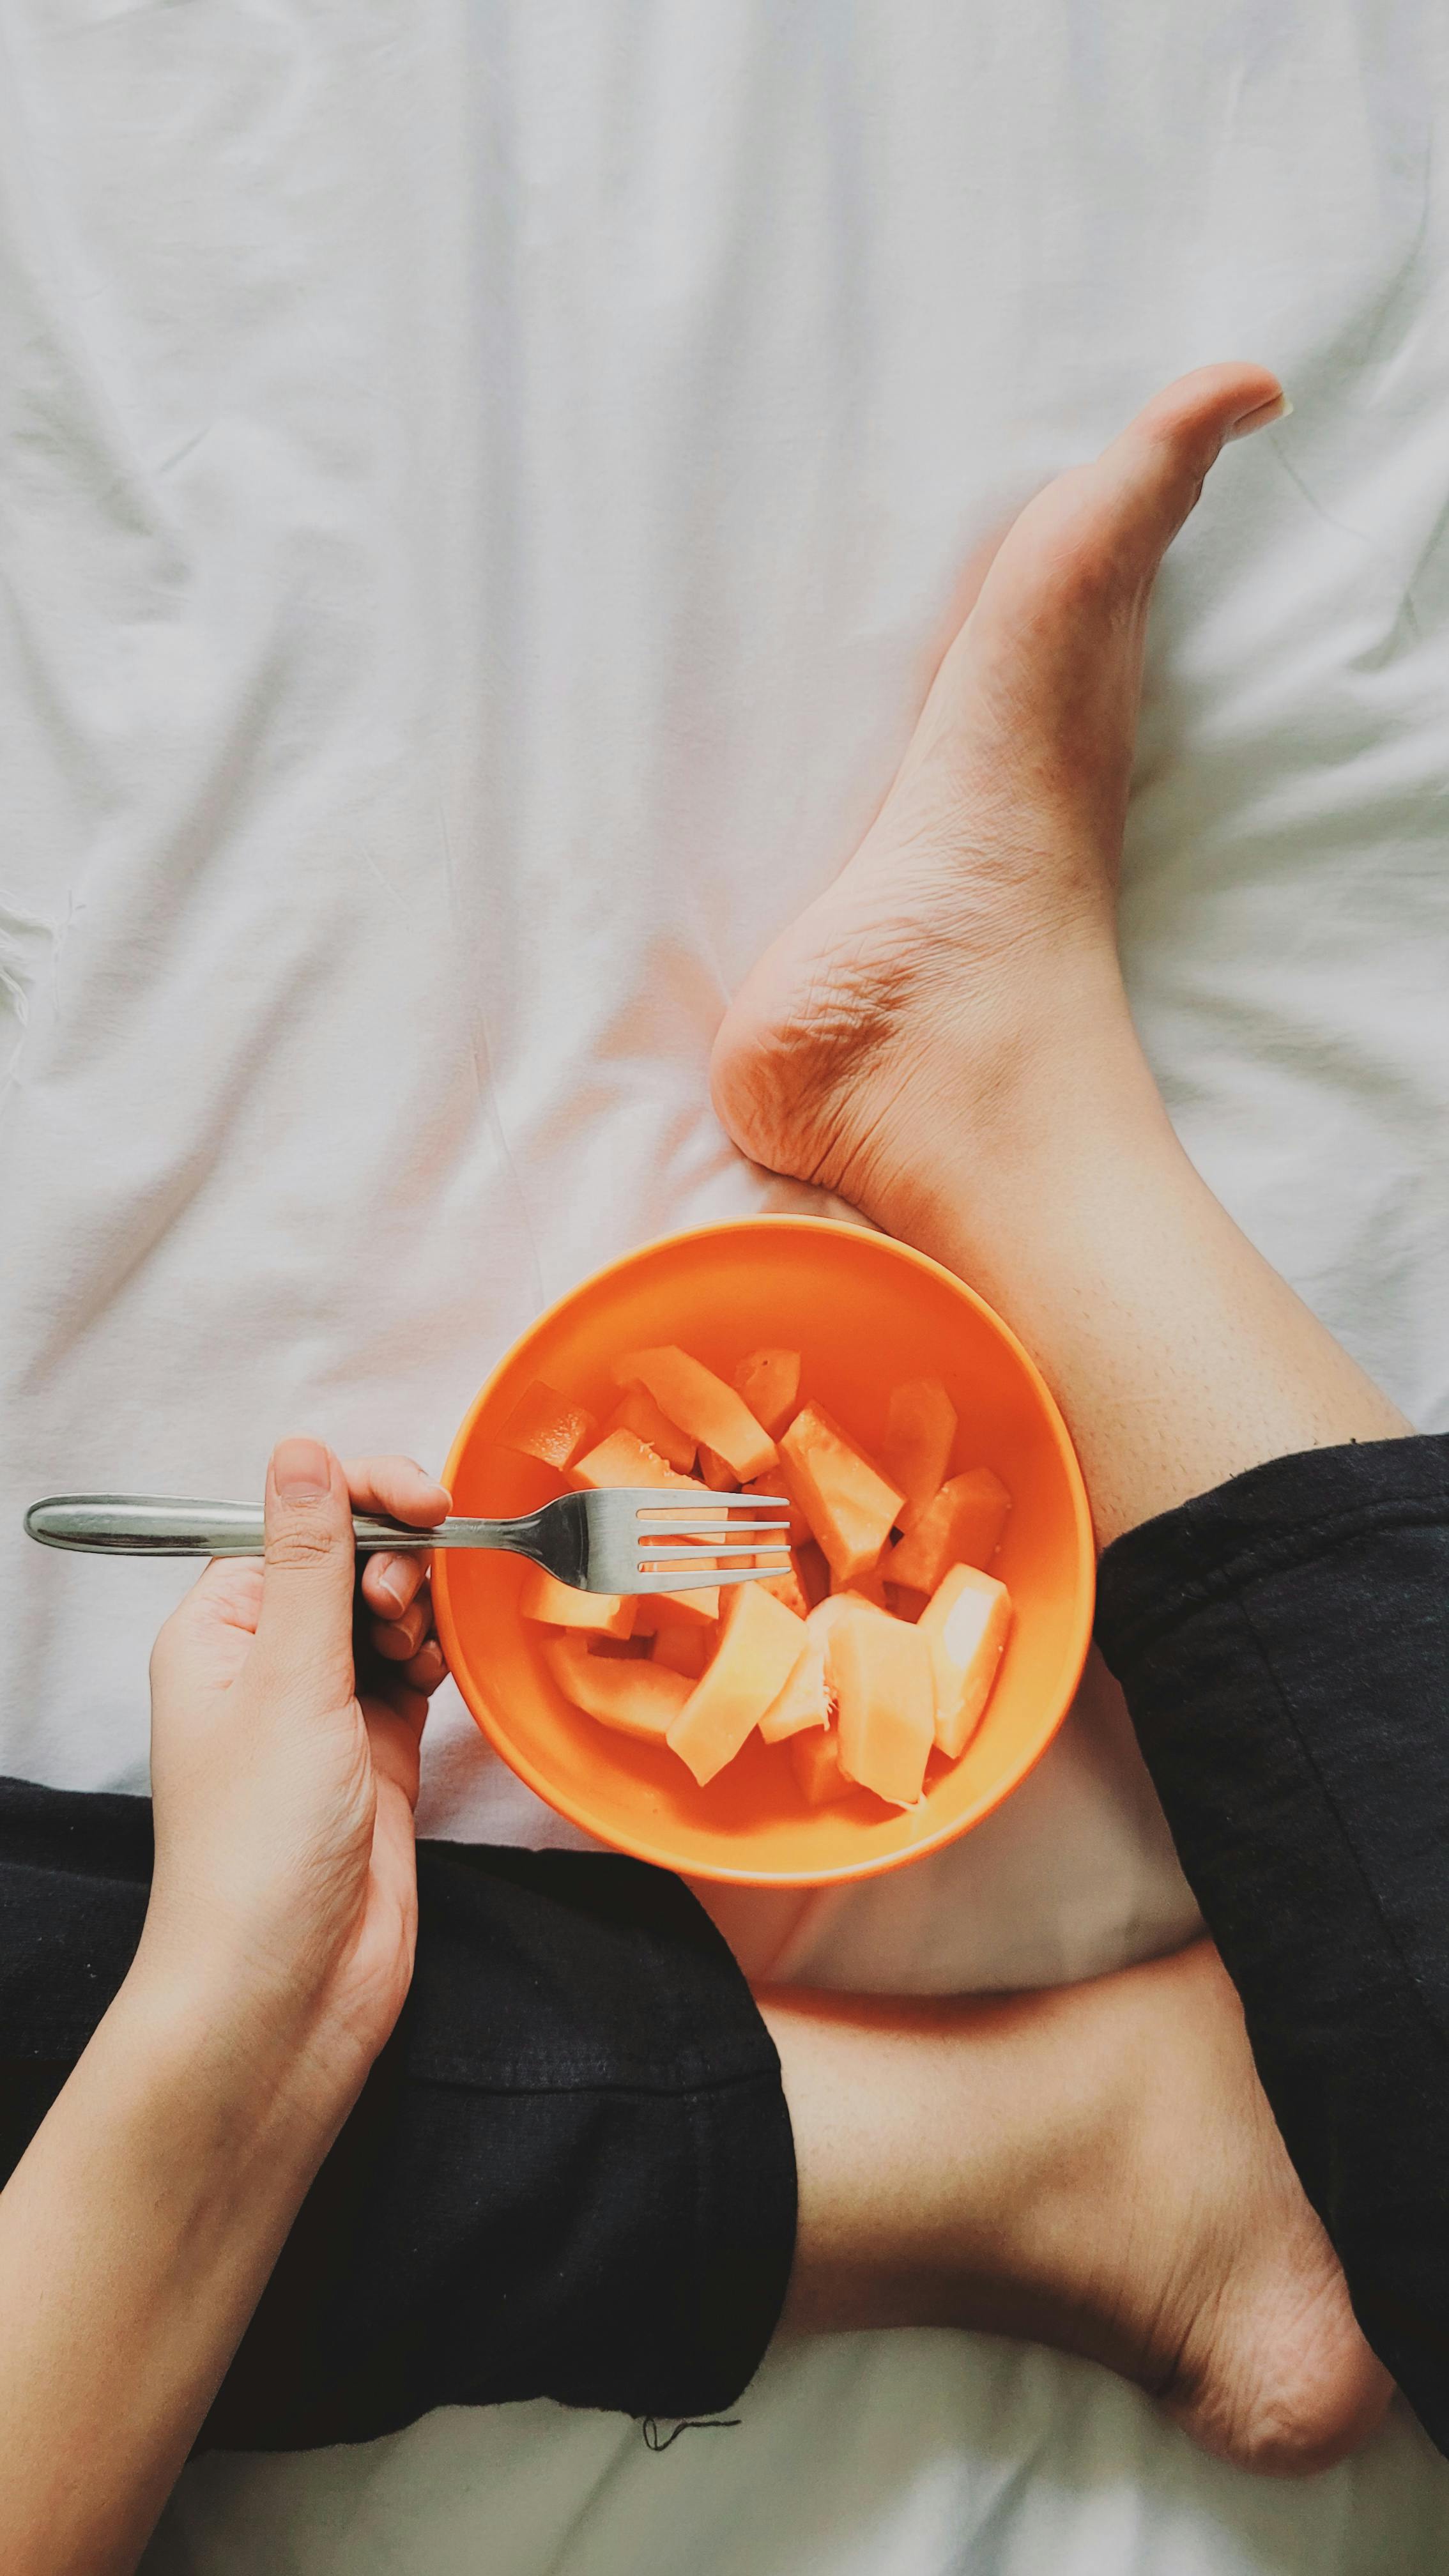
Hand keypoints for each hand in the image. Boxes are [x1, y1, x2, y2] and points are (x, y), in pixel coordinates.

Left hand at [141, 1441, 450, 2109]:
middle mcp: (264, 1662)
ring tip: (413, 1655)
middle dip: (395, 1557)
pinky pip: (414, 1668)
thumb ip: (309, 1558)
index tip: (424, 1501)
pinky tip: (436, 1674)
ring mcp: (322, 1708)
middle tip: (407, 1603)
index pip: (291, 1521)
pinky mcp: (374, 1750)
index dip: (359, 1497)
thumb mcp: (289, 1680)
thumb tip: (302, 1451)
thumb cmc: (260, 1851)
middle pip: (345, 1557)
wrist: (288, 1987)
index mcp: (217, 1631)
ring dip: (417, 1610)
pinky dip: (435, 1659)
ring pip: (387, 1609)